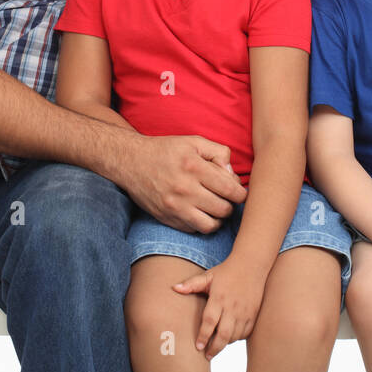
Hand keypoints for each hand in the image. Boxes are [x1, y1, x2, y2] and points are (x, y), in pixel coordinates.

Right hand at [124, 135, 246, 233]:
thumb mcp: (194, 142)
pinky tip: (200, 211)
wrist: (131, 162)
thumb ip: (219, 152)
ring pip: (210, 226)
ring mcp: (174, 207)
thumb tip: (232, 175)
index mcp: (194, 168)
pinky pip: (194, 230)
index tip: (239, 192)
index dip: (240, 194)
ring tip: (215, 208)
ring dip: (218, 219)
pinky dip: (201, 223)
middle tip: (227, 199)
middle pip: (223, 209)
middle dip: (230, 205)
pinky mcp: (167, 219)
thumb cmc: (166, 150)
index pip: (230, 189)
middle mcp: (184, 190)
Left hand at [173, 255, 266, 358]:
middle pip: (224, 334)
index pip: (209, 322)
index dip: (203, 336)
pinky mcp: (254, 314)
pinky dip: (238, 338)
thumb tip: (174, 288)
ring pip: (235, 336)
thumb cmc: (227, 271)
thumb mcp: (209, 276)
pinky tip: (230, 337)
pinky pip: (246, 332)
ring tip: (216, 346)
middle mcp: (232, 307)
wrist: (252, 264)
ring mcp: (245, 312)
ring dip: (225, 343)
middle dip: (214, 348)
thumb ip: (192, 284)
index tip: (197, 347)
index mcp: (219, 298)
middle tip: (207, 356)